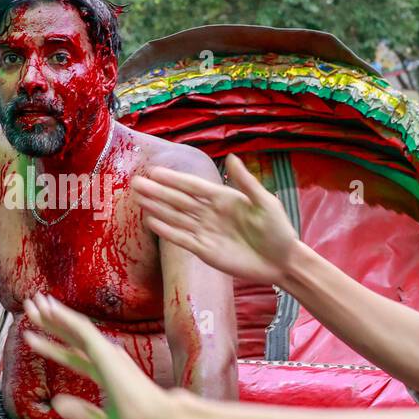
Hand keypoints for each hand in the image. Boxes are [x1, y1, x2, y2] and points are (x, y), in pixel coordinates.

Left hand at [22, 293, 183, 418]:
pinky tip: (48, 309)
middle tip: (29, 309)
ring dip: (52, 315)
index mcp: (108, 376)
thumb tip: (56, 403)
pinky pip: (81, 330)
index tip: (31, 338)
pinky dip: (63, 318)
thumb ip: (82, 413)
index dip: (53, 348)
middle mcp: (107, 361)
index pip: (74, 357)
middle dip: (50, 323)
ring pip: (75, 327)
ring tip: (32, 302)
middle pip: (71, 337)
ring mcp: (107, 354)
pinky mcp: (106, 352)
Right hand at [131, 154, 295, 285]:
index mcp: (223, 199)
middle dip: (158, 192)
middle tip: (136, 183)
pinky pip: (182, 239)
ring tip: (138, 199)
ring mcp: (206, 232)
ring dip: (158, 208)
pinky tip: (152, 223)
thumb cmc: (277, 230)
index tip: (154, 171)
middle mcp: (210, 213)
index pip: (193, 186)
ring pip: (176, 218)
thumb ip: (246, 183)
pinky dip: (167, 231)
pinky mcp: (205, 251)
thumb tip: (232, 157)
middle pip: (179, 201)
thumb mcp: (265, 203)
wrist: (281, 262)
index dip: (174, 179)